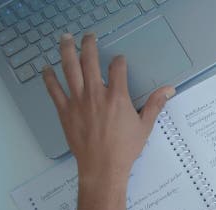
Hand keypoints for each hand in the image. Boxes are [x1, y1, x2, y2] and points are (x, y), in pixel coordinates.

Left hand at [42, 33, 174, 186]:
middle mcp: (96, 95)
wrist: (102, 167)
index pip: (117, 68)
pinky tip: (47, 68)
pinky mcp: (65, 111)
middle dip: (89, 44)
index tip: (119, 60)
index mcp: (117, 97)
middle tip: (89, 36)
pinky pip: (54, 90)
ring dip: (66, 51)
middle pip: (89, 61)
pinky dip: (49, 78)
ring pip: (69, 69)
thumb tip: (168, 90)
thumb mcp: (145, 126)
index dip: (119, 61)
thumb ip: (155, 104)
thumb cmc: (125, 149)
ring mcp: (78, 102)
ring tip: (65, 39)